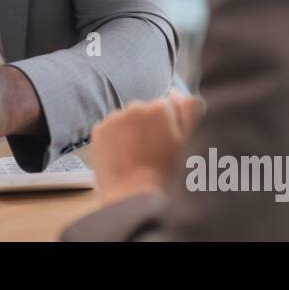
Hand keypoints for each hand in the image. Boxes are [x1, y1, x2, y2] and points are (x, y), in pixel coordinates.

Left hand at [91, 90, 203, 205]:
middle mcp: (135, 106)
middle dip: (147, 126)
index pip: (165, 107)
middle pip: (144, 111)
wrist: (136, 197)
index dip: (167, 126)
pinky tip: (123, 157)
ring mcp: (114, 118)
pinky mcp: (98, 131)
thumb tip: (174, 92)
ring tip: (137, 157)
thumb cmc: (168, 174)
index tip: (166, 144)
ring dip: (130, 132)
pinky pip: (110, 129)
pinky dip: (115, 140)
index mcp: (160, 107)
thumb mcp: (189, 141)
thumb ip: (188, 110)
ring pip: (126, 120)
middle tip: (152, 153)